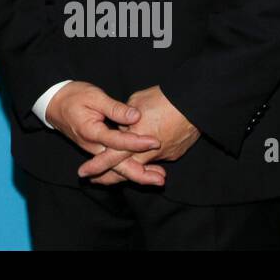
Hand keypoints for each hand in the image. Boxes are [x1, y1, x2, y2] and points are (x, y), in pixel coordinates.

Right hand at [46, 81, 162, 185]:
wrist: (54, 103)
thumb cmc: (73, 96)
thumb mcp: (94, 96)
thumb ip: (115, 108)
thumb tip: (136, 116)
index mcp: (91, 132)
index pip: (117, 142)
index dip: (137, 142)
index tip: (155, 142)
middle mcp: (93, 147)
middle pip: (118, 166)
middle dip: (140, 174)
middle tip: (161, 178)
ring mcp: (94, 150)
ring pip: (117, 167)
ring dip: (138, 174)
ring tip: (158, 178)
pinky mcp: (97, 150)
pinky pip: (114, 163)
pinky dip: (129, 168)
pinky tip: (144, 170)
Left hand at [78, 84, 199, 184]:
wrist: (195, 103)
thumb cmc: (163, 98)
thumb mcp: (137, 101)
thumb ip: (125, 115)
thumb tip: (122, 123)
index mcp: (135, 137)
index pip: (111, 156)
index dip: (97, 165)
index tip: (84, 173)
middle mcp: (148, 151)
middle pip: (126, 169)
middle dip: (110, 177)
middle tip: (96, 181)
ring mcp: (163, 154)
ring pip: (143, 165)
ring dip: (133, 168)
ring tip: (118, 169)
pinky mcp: (174, 153)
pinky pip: (158, 158)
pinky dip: (149, 157)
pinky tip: (146, 154)